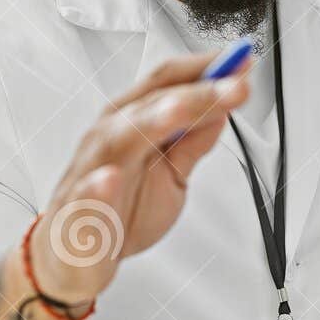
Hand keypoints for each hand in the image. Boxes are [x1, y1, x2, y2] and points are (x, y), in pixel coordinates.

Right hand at [28, 50, 249, 306]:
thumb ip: (193, 141)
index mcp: (130, 121)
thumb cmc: (120, 210)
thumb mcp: (171, 174)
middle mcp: (109, 136)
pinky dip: (96, 187)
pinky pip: (85, 197)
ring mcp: (90, 171)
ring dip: (151, 120)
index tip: (243, 61)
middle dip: (196, 93)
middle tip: (236, 86)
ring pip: (119, 139)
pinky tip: (109, 178)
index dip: (206, 70)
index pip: (167, 82)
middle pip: (151, 104)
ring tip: (180, 109)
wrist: (75, 259)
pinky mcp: (77, 211)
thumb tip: (223, 107)